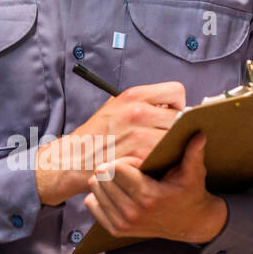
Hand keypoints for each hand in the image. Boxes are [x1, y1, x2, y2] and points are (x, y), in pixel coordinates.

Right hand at [35, 80, 184, 205]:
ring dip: (169, 146)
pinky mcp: (141, 157)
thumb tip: (166, 104)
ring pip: (175, 138)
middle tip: (161, 136)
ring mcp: (141, 136)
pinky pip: (165, 156)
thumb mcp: (114, 106)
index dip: (178, 104)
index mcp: (133, 96)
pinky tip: (150, 162)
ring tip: (155, 151)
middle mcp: (139, 112)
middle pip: (179, 117)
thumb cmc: (94, 135)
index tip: (171, 114)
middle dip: (173, 128)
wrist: (73, 159)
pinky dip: (161, 160)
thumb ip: (140, 103)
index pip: (176, 91)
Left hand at [82, 132, 228, 243]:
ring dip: (105, 180)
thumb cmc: (190, 193)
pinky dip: (100, 195)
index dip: (125, 159)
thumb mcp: (194, 173)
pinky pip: (92, 204)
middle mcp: (132, 212)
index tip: (137, 162)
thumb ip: (193, 153)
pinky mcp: (116, 230)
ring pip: (95, 189)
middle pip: (102, 177)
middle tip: (128, 169)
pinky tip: (116, 191)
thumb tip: (199, 133)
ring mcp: (123, 223)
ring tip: (123, 179)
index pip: (116, 168)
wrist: (191, 223)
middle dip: (113, 168)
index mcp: (148, 196)